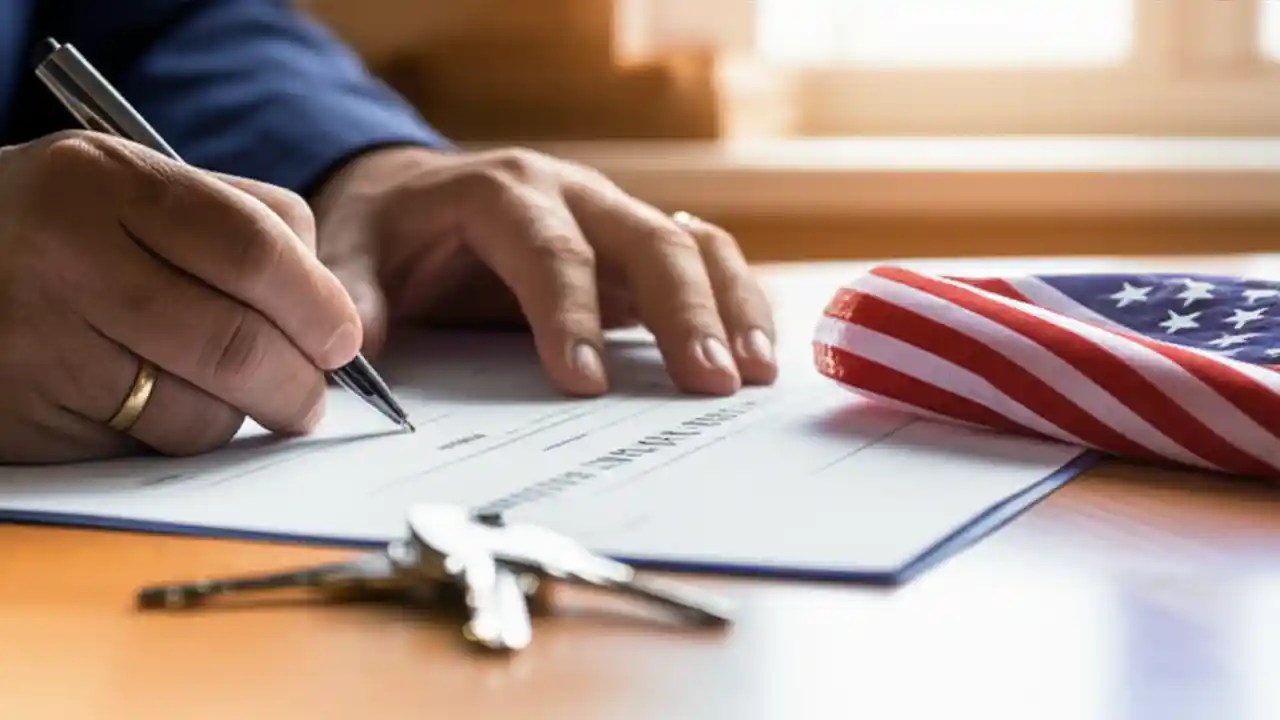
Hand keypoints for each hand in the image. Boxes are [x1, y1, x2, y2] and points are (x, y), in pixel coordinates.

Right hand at [0, 132, 360, 462]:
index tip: (343, 338)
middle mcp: (66, 256)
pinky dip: (180, 436)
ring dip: (240, 415)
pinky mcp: (27, 416)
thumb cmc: (59, 228)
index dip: (318, 304)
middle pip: (238, 342)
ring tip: (233, 396)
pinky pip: (150, 446)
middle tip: (312, 395)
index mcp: (106, 180)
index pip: (254, 248)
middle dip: (299, 383)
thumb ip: (237, 225)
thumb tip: (336, 314)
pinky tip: (156, 404)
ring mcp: (40, 342)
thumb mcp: (129, 186)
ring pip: (202, 410)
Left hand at [314, 146, 776, 396]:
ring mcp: (612, 218)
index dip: (570, 313)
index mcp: (501, 192)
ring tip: (753, 377)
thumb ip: (355, 295)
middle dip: (683, 311)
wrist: (413, 193)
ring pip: (691, 244)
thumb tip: (358, 355)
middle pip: (646, 239)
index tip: (586, 382)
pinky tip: (754, 357)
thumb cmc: (387, 230)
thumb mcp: (351, 252)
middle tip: (710, 383)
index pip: (548, 249)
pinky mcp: (634, 247)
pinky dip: (736, 303)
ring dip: (729, 306)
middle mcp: (572, 195)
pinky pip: (702, 261)